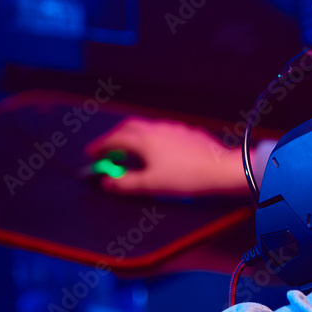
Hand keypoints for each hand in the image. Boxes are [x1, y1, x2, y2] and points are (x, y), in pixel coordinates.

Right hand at [85, 117, 247, 196]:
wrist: (221, 168)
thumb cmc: (185, 177)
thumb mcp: (151, 185)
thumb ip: (125, 183)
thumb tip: (107, 182)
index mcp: (143, 139)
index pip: (114, 139)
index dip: (100, 146)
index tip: (91, 154)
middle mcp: (155, 128)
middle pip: (128, 127)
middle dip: (114, 137)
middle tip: (108, 150)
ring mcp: (172, 127)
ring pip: (145, 126)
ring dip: (133, 135)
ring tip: (130, 150)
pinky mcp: (187, 131)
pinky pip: (161, 130)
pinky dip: (150, 137)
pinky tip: (157, 150)